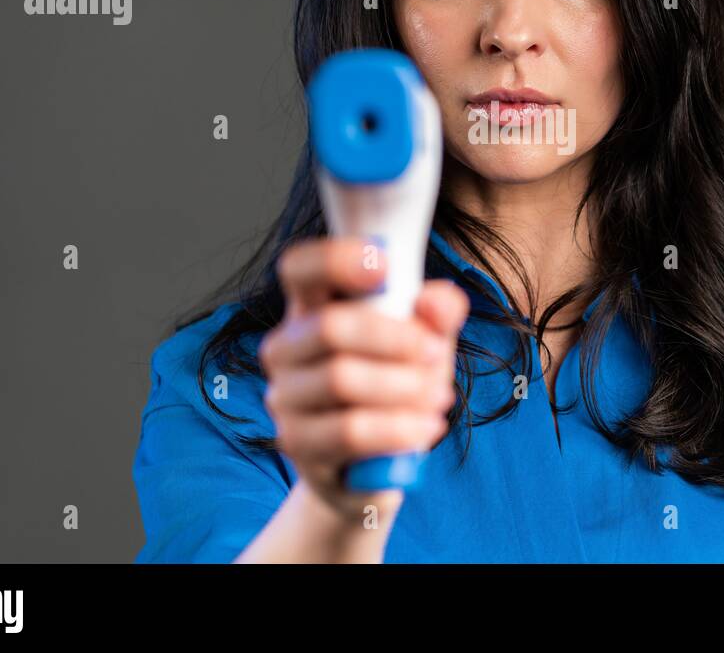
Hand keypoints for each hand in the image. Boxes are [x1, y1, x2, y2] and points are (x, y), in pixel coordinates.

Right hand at [258, 236, 466, 527]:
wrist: (377, 463)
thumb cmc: (398, 383)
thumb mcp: (427, 341)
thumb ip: (439, 313)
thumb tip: (436, 304)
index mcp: (312, 307)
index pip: (299, 267)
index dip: (336, 259)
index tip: (385, 266)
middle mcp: (285, 347)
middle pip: (330, 326)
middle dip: (398, 340)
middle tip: (437, 356)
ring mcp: (284, 397)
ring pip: (341, 380)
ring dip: (405, 388)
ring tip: (439, 398)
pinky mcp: (295, 444)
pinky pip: (349, 431)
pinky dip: (398, 428)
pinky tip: (425, 427)